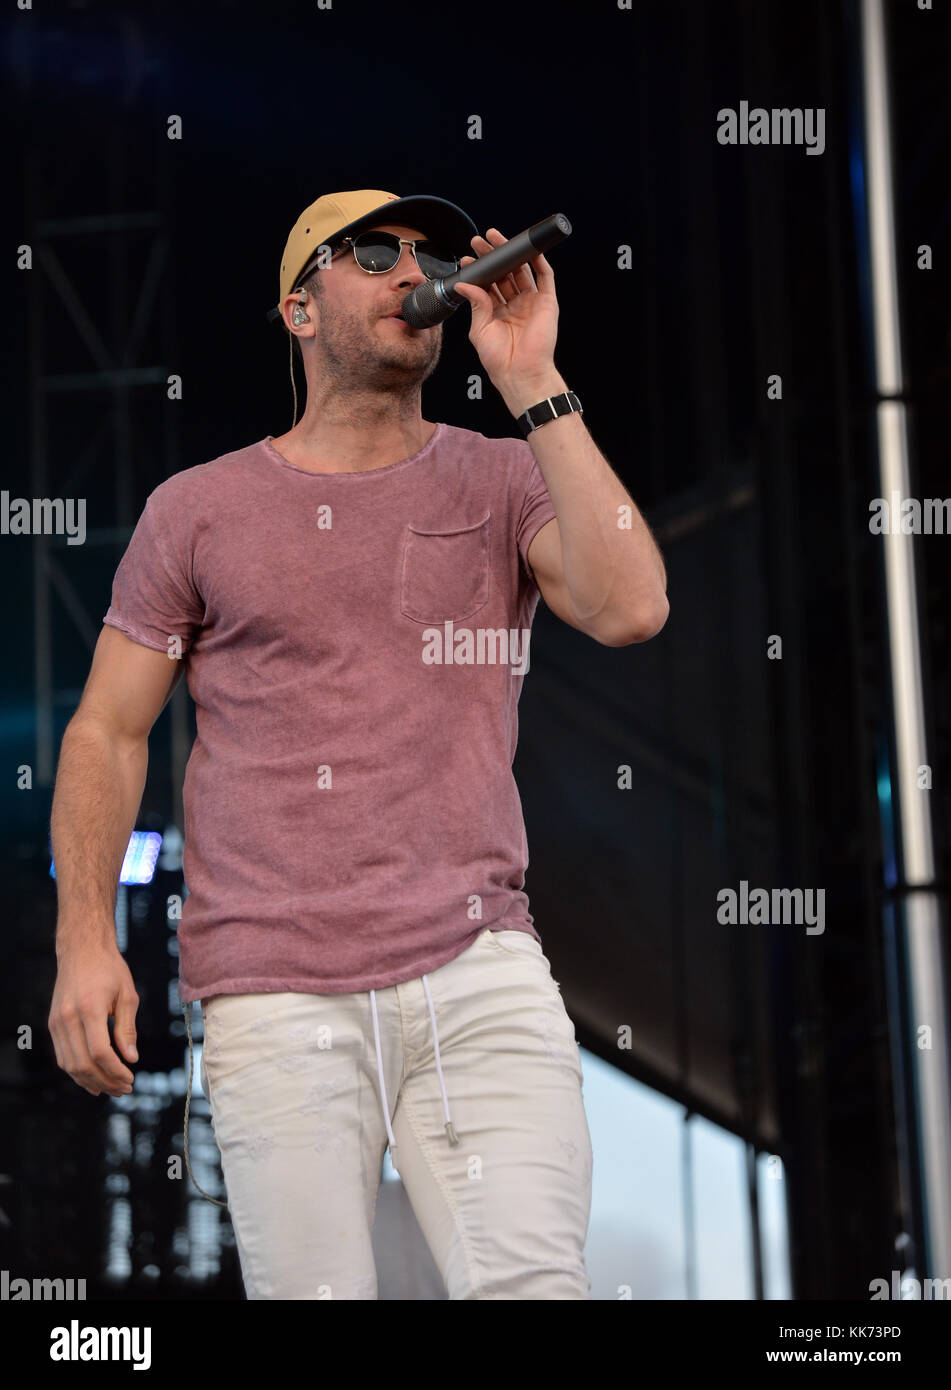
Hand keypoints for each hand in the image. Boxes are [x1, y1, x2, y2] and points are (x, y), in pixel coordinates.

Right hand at [49, 941, 139, 1096]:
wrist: (81, 950)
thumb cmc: (109, 969)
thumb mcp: (127, 994)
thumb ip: (128, 1028)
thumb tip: (131, 1058)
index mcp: (89, 1008)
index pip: (100, 1051)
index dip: (115, 1071)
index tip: (130, 1078)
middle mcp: (68, 1017)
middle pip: (83, 1063)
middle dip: (105, 1081)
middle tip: (124, 1089)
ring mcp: (56, 1022)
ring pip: (69, 1065)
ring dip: (91, 1082)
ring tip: (112, 1089)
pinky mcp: (52, 1024)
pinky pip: (62, 1056)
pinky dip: (77, 1072)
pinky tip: (93, 1079)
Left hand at [453, 227, 559, 399]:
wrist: (520, 373)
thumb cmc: (499, 359)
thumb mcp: (480, 329)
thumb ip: (476, 303)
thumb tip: (463, 283)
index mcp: (497, 312)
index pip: (488, 284)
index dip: (478, 270)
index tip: (466, 259)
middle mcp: (515, 305)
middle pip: (504, 274)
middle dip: (492, 257)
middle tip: (478, 242)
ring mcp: (532, 303)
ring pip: (522, 271)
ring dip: (511, 254)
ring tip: (496, 239)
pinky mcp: (548, 303)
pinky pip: (545, 277)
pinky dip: (538, 261)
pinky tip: (528, 249)